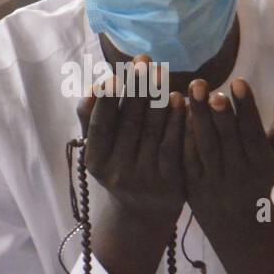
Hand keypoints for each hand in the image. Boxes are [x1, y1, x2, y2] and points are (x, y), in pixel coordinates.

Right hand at [77, 57, 186, 273]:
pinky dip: (176, 120)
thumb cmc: (119, 165)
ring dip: (157, 98)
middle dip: (136, 89)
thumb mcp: (100, 148)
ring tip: (161, 71)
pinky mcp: (171, 182)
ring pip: (152, 131)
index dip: (106, 101)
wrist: (144, 211)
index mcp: (95, 161)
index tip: (113, 76)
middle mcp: (117, 172)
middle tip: (143, 61)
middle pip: (128, 124)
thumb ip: (93, 119)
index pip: (100, 126)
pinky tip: (180, 99)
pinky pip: (174, 145)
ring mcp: (145, 179)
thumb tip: (92, 87)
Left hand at [184, 78, 273, 273]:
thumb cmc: (259, 176)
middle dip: (216, 111)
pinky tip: (178, 108)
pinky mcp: (191, 184)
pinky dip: (182, 133)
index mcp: (261, 165)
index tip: (238, 81)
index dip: (246, 108)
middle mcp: (237, 173)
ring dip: (196, 117)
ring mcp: (213, 180)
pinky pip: (185, 156)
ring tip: (193, 88)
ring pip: (203, 146)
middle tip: (205, 84)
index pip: (252, 134)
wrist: (237, 221)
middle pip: (225, 139)